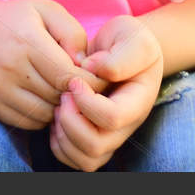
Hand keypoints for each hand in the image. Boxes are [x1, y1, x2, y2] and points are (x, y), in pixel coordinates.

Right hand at [0, 0, 107, 129]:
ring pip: (45, 112)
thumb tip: (83, 66)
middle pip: (57, 95)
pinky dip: (41, 114)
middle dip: (74, 93)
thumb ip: (72, 33)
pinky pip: (29, 122)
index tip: (95, 78)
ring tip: (59, 89)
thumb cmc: (20, 20)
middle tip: (79, 84)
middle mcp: (8, 65)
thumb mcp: (48, 12)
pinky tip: (42, 96)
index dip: (88, 81)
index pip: (67, 75)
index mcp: (26, 40)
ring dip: (57, 105)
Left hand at [51, 15, 163, 170]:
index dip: (87, 101)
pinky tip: (57, 115)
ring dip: (63, 134)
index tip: (74, 79)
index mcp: (137, 101)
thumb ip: (120, 54)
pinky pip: (73, 158)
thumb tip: (93, 69)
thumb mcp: (132, 35)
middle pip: (95, 146)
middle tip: (64, 95)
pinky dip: (58, 142)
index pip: (112, 118)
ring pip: (85, 159)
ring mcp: (110, 135)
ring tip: (60, 106)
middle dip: (70, 120)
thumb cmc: (128, 40)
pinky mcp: (93, 138)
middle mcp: (126, 126)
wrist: (121, 49)